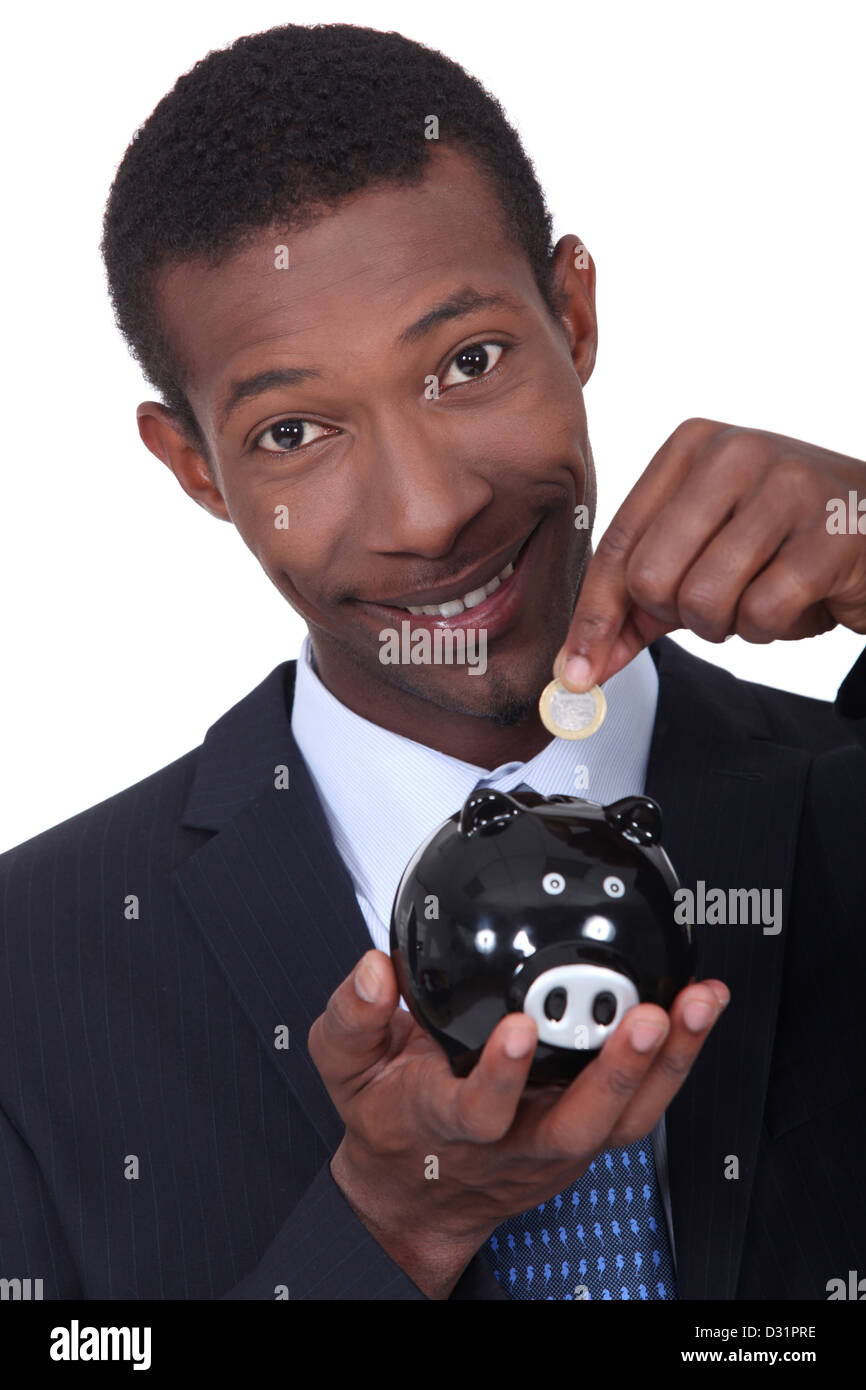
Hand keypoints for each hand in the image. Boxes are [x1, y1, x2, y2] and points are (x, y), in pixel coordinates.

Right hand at [309, 948, 727, 1298]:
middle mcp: (513, 1139)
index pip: (477, 1109)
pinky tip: (698, 1012)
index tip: (519, 1027)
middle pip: (577, 1122)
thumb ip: (351, 1016)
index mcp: (448, 1120)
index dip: (502, 1074)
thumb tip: (374, 970)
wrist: (417, 1192)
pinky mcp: (587, 1136)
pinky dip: (676, 1061)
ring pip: (624, 1119)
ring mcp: (557, 1141)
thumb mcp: (344, 1066)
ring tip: (695, 1004)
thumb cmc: (389, 1119)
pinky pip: (642, 1107)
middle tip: (646, 1017)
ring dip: (665, 1064)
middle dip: (617, 1071)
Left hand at [554, 417, 865, 691]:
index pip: (619, 543)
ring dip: (728, 624)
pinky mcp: (829, 534)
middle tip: (719, 603)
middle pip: (652, 578)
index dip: (593, 616)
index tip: (574, 670)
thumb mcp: (702, 560)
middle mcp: (734, 453)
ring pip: (703, 600)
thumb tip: (577, 668)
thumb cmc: (787, 544)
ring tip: (762, 593)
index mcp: (691, 449)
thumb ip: (636, 609)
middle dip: (679, 615)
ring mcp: (787, 487)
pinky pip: (761, 614)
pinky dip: (772, 627)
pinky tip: (798, 598)